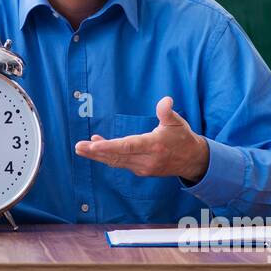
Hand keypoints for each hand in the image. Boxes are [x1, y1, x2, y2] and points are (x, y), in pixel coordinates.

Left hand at [74, 96, 209, 182]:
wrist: (192, 161)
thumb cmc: (182, 138)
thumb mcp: (177, 122)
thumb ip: (167, 112)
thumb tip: (165, 100)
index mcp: (153, 145)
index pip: (128, 146)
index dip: (109, 146)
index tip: (93, 145)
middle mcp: (146, 159)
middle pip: (117, 156)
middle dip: (96, 152)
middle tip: (79, 147)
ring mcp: (143, 167)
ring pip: (116, 161)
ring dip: (98, 155)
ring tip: (81, 148)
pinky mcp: (141, 170)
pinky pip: (120, 163)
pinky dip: (107, 156)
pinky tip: (96, 147)